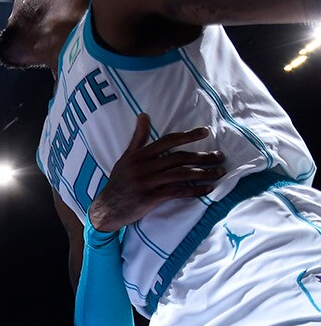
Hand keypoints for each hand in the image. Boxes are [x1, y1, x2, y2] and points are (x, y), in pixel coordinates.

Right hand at [88, 113, 225, 230]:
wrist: (105, 210)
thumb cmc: (118, 183)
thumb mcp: (125, 158)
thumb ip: (138, 138)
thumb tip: (143, 115)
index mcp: (138, 155)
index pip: (167, 141)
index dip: (187, 136)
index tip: (205, 132)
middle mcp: (143, 167)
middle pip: (179, 158)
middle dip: (203, 157)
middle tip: (220, 156)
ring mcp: (146, 182)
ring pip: (181, 174)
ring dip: (203, 173)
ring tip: (219, 172)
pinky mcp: (149, 198)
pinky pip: (177, 192)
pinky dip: (194, 190)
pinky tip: (207, 189)